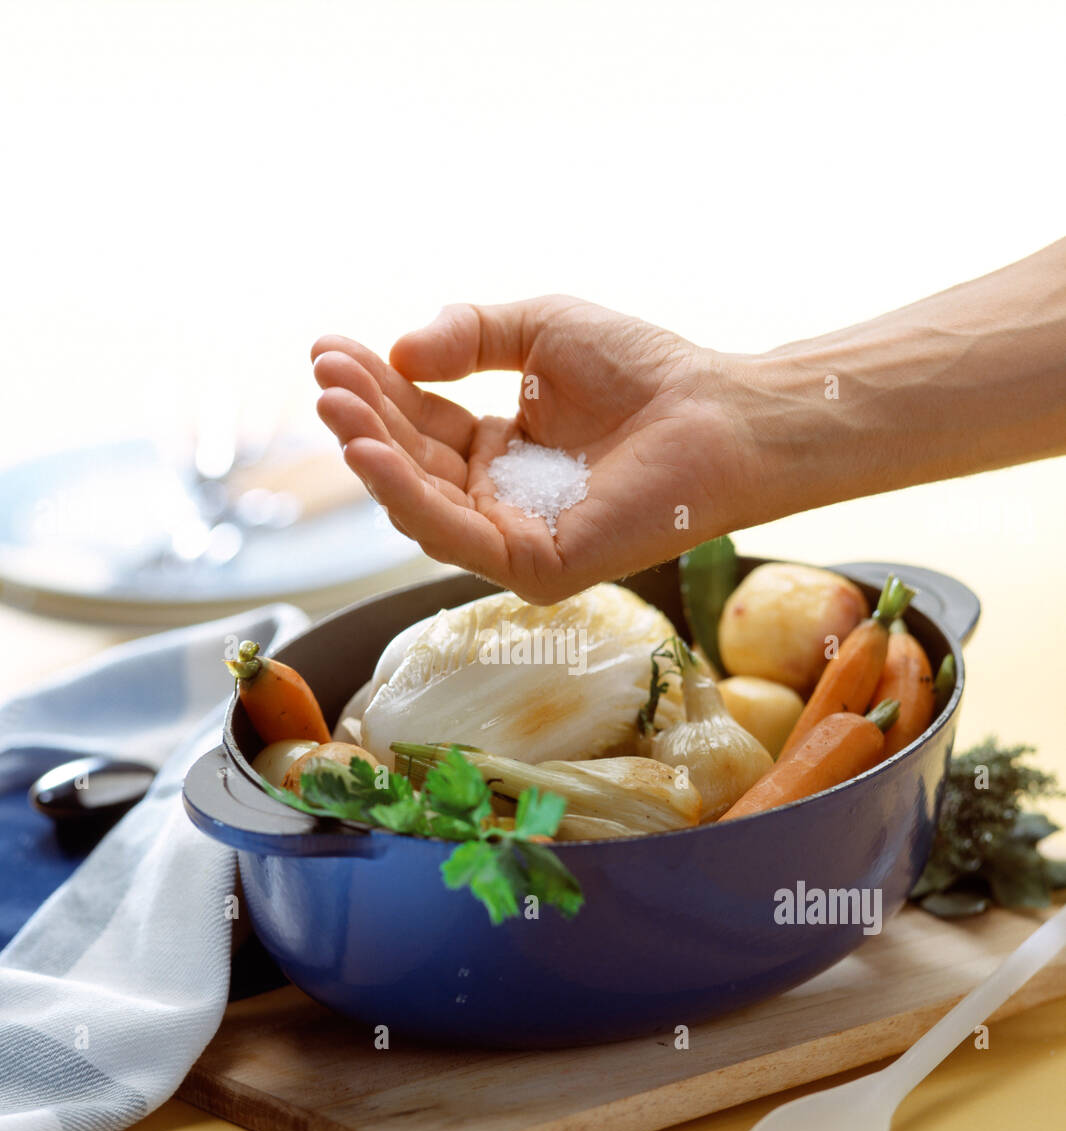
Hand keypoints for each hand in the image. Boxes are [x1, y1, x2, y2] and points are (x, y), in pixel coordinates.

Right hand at [312, 296, 750, 603]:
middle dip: (363, 422)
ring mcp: (514, 540)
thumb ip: (469, 334)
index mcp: (497, 452)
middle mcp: (497, 501)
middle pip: (411, 466)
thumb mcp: (540, 331)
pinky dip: (411, 499)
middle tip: (324, 377)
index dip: (374, 390)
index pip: (418, 425)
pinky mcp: (537, 568)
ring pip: (422, 508)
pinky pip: (459, 539)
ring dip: (374, 459)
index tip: (327, 350)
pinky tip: (372, 455)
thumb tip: (398, 351)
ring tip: (337, 409)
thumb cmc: (644, 373)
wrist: (718, 412)